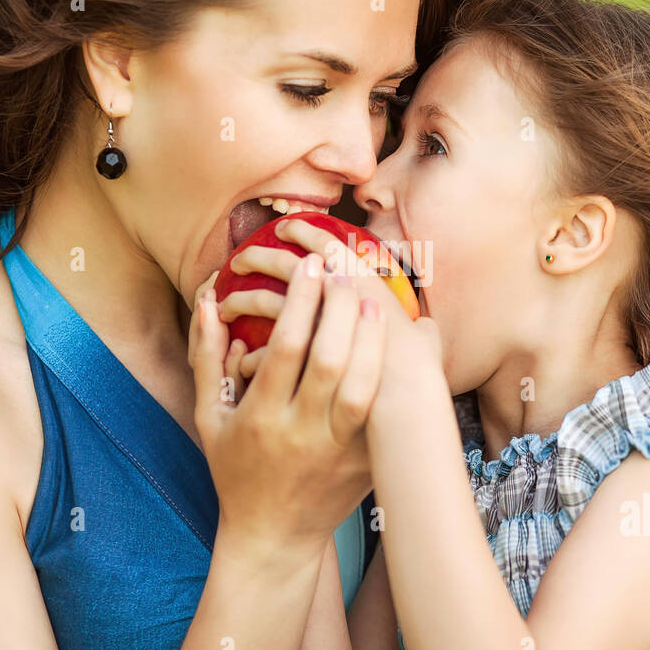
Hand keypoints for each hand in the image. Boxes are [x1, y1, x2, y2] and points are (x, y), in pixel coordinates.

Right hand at [190, 250, 384, 549]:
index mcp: (261, 418)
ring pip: (364, 390)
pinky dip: (394, 379)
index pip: (285, 348)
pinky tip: (400, 346)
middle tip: (347, 273)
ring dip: (373, 342)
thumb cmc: (235, 470)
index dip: (301, 301)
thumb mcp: (209, 418)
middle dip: (342, 311)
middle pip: (330, 362)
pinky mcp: (365, 463)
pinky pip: (385, 416)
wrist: (272, 537)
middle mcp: (302, 434)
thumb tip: (209, 300)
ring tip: (374, 303)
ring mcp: (338, 451)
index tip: (311, 265)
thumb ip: (206, 357)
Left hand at [231, 217, 443, 394]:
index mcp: (367, 289)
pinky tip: (239, 358)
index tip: (285, 227)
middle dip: (261, 257)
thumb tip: (425, 331)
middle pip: (287, 267)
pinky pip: (259, 351)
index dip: (306, 232)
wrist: (405, 422)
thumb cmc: (418, 386)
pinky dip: (245, 353)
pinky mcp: (293, 367)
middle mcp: (337, 303)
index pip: (331, 246)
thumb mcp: (425, 353)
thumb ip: (422, 339)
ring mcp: (313, 335)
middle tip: (241, 258)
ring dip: (240, 299)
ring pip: (265, 303)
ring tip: (224, 305)